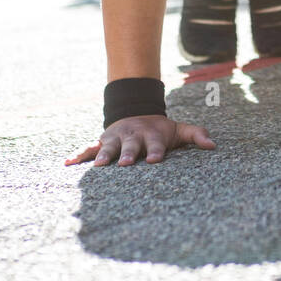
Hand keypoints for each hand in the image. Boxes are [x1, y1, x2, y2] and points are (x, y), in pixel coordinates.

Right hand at [64, 114, 216, 166]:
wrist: (137, 113)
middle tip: (124, 164)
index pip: (156, 145)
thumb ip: (196, 135)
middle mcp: (132, 137)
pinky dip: (77, 155)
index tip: (154, 160)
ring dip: (103, 156)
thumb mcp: (179, 130)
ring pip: (108, 147)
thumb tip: (214, 145)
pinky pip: (87, 149)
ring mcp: (115, 139)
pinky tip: (67, 164)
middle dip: (127, 154)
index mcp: (152, 136)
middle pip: (130, 146)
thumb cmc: (160, 130)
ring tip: (98, 167)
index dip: (156, 152)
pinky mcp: (102, 142)